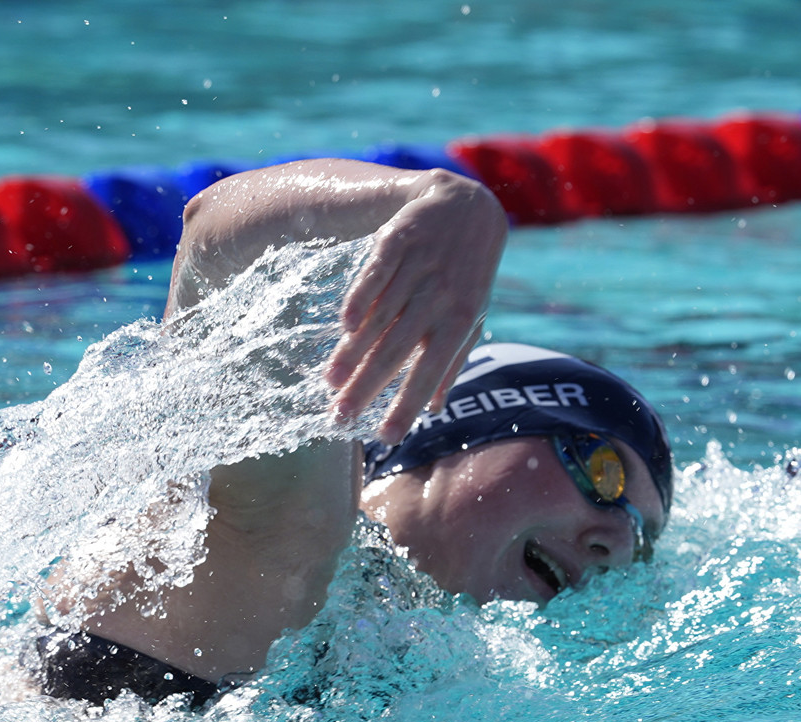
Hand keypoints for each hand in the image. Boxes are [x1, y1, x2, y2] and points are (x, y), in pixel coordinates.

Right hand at [325, 171, 506, 438]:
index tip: (385, 437)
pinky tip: (344, 327)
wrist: (466, 206)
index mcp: (458, 323)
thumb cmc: (467, 275)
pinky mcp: (396, 242)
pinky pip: (375, 276)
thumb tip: (434, 410)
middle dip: (366, 388)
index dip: (406, 407)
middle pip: (396, 351)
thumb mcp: (470, 318)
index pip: (429, 374)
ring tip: (329, 382)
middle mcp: (438, 299)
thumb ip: (452, 363)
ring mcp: (417, 270)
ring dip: (353, 352)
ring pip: (380, 318)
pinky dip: (360, 300)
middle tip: (339, 417)